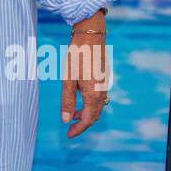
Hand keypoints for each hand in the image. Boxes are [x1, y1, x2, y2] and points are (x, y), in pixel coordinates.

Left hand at [61, 10, 109, 138]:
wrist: (90, 35)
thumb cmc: (77, 56)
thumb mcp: (68, 79)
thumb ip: (67, 100)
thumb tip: (66, 120)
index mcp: (94, 94)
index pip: (89, 119)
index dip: (79, 129)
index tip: (69, 135)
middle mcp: (102, 92)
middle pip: (95, 115)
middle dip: (83, 123)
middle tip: (70, 128)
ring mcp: (103, 85)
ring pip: (97, 106)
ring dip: (86, 113)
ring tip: (72, 114)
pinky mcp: (102, 79)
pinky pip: (98, 97)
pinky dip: (89, 103)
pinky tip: (79, 98)